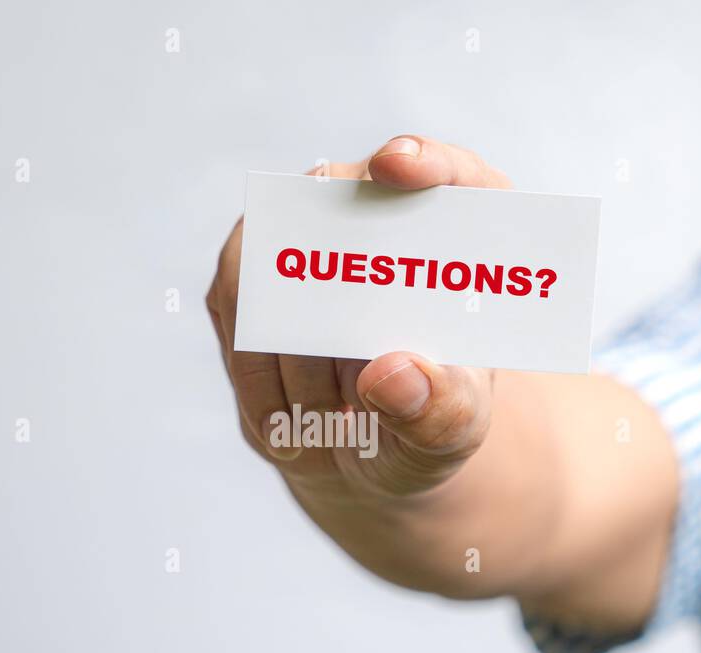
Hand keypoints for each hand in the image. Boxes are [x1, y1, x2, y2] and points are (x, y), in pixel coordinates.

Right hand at [205, 134, 512, 499]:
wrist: (372, 444)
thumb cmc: (432, 418)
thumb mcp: (456, 429)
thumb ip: (442, 409)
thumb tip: (390, 373)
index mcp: (461, 235)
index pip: (452, 173)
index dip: (422, 160)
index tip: (394, 168)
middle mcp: (380, 214)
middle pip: (343, 216)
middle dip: (340, 318)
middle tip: (353, 404)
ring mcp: (307, 235)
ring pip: (276, 269)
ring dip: (297, 364)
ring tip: (331, 424)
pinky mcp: (251, 271)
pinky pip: (238, 312)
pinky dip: (259, 381)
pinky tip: (289, 428)